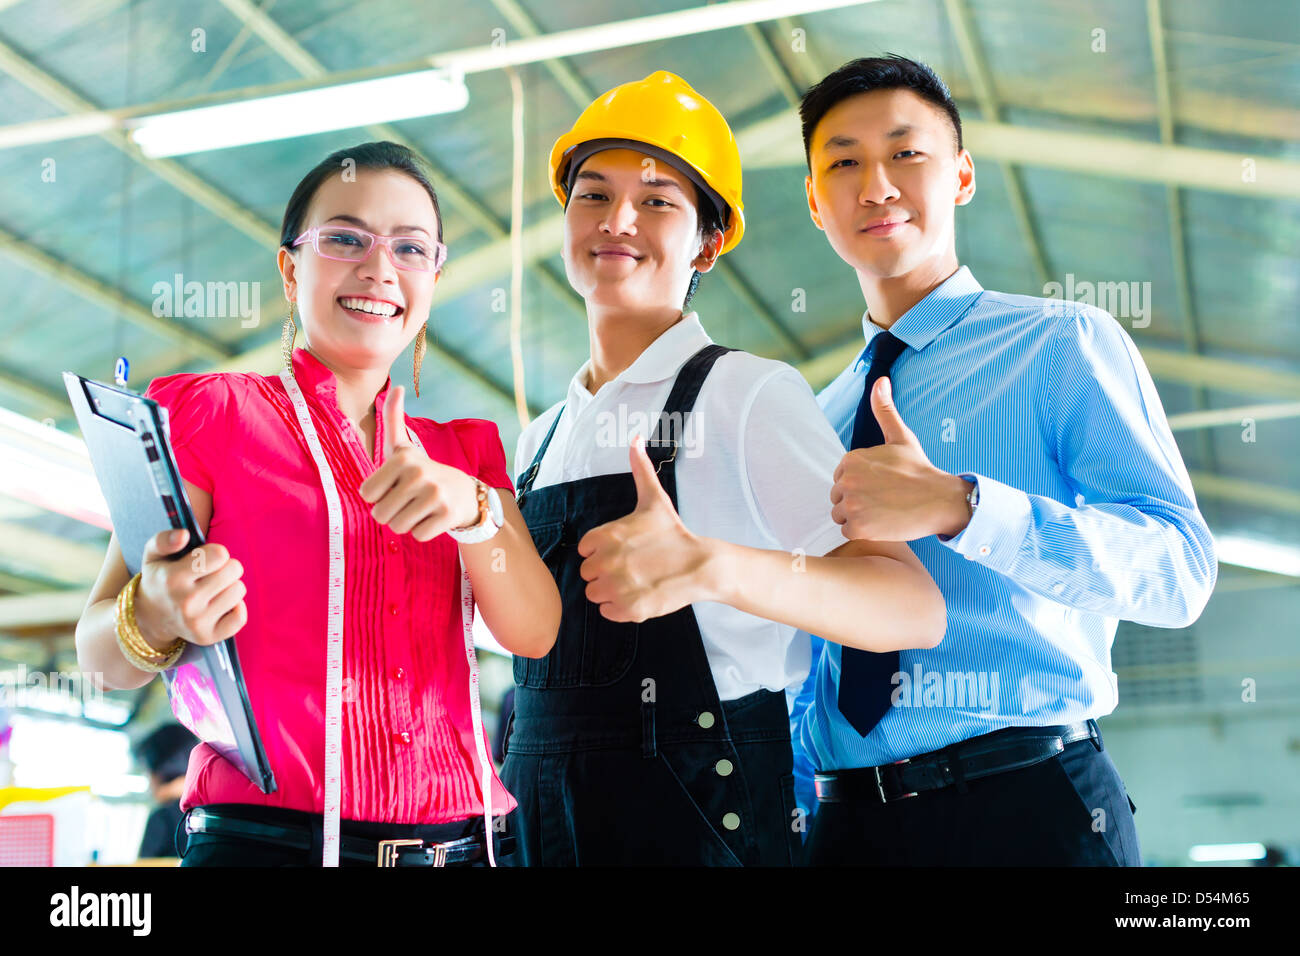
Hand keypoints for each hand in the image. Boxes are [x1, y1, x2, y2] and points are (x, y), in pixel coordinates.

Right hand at [134, 528, 247, 647]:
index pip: (219, 555)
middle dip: (225, 567)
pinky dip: (235, 608)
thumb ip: (165, 539)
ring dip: (230, 586)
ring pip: (239, 590)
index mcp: (173, 578)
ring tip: (212, 590)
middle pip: (234, 570)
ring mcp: (198, 623)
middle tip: (210, 574)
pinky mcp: (208, 637)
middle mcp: (186, 602)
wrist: (149, 618)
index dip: (216, 552)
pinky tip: (219, 605)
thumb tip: (184, 535)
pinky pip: (240, 617)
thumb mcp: (153, 555)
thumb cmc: (159, 579)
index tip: (205, 558)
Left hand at [358, 385, 479, 540]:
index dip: (378, 496)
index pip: (367, 494)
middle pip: (380, 515)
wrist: (466, 493)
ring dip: (406, 523)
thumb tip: (396, 386)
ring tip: (420, 509)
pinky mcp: (448, 515)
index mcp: (402, 458)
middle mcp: (418, 474)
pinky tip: (433, 517)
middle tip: (409, 502)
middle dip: (392, 513)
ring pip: (398, 527)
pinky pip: (418, 535)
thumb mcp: (404, 446)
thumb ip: (393, 417)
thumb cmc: (423, 471)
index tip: (395, 487)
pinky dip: (423, 532)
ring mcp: (435, 494)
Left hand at [577, 435, 714, 621]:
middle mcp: (608, 562)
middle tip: (632, 566)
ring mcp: (618, 587)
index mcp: (606, 536)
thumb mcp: (654, 499)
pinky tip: (638, 595)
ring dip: (611, 591)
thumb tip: (636, 438)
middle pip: (588, 574)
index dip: (601, 550)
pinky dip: (620, 608)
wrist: (701, 566)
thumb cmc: (674, 533)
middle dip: (605, 572)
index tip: (622, 549)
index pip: (585, 550)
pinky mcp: (629, 609)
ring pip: (595, 594)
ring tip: (635, 581)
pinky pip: (607, 612)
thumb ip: (640, 469)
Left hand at [830, 376, 972, 540]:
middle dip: (857, 500)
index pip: (841, 478)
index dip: (861, 483)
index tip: (882, 484)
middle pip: (838, 497)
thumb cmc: (919, 470)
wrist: (940, 500)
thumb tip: (880, 381)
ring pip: (840, 514)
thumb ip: (885, 410)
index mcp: (851, 459)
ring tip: (883, 510)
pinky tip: (882, 523)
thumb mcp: (900, 437)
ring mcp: (851, 505)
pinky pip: (847, 531)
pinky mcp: (858, 527)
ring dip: (858, 516)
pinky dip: (863, 531)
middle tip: (884, 499)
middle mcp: (846, 480)